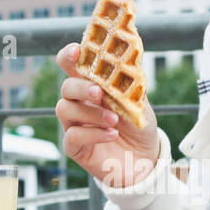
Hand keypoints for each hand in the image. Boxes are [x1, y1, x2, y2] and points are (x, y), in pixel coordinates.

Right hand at [54, 43, 160, 187]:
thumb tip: (127, 58)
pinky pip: (72, 136)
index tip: (77, 51)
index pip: (71, 66)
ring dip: (90, 113)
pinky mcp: (75, 147)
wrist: (145, 158)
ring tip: (114, 120)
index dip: (69, 56)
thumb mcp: (138, 101)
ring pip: (64, 110)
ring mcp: (74, 124)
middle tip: (99, 92)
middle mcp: (79, 103)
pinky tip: (111, 134)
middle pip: (66, 88)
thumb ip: (127, 83)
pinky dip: (93, 134)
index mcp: (91, 86)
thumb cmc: (137, 126)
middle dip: (81, 87)